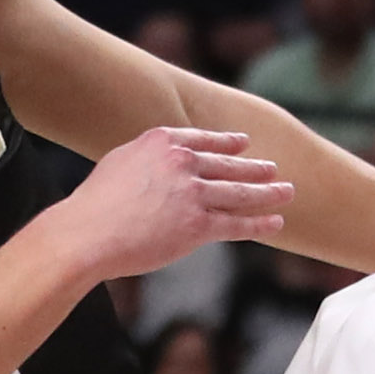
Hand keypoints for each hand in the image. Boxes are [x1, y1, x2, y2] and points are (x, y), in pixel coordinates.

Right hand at [52, 128, 292, 283]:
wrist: (87, 233)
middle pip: (228, 165)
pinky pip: (237, 223)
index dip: (228, 142)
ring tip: (287, 191)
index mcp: (162, 141)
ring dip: (268, 192)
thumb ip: (148, 157)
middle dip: (255, 168)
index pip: (204, 140)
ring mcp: (192, 193)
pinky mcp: (197, 225)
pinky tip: (276, 222)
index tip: (244, 142)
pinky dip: (260, 224)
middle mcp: (182, 162)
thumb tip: (163, 161)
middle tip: (273, 169)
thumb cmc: (95, 203)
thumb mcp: (121, 161)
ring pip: (240, 192)